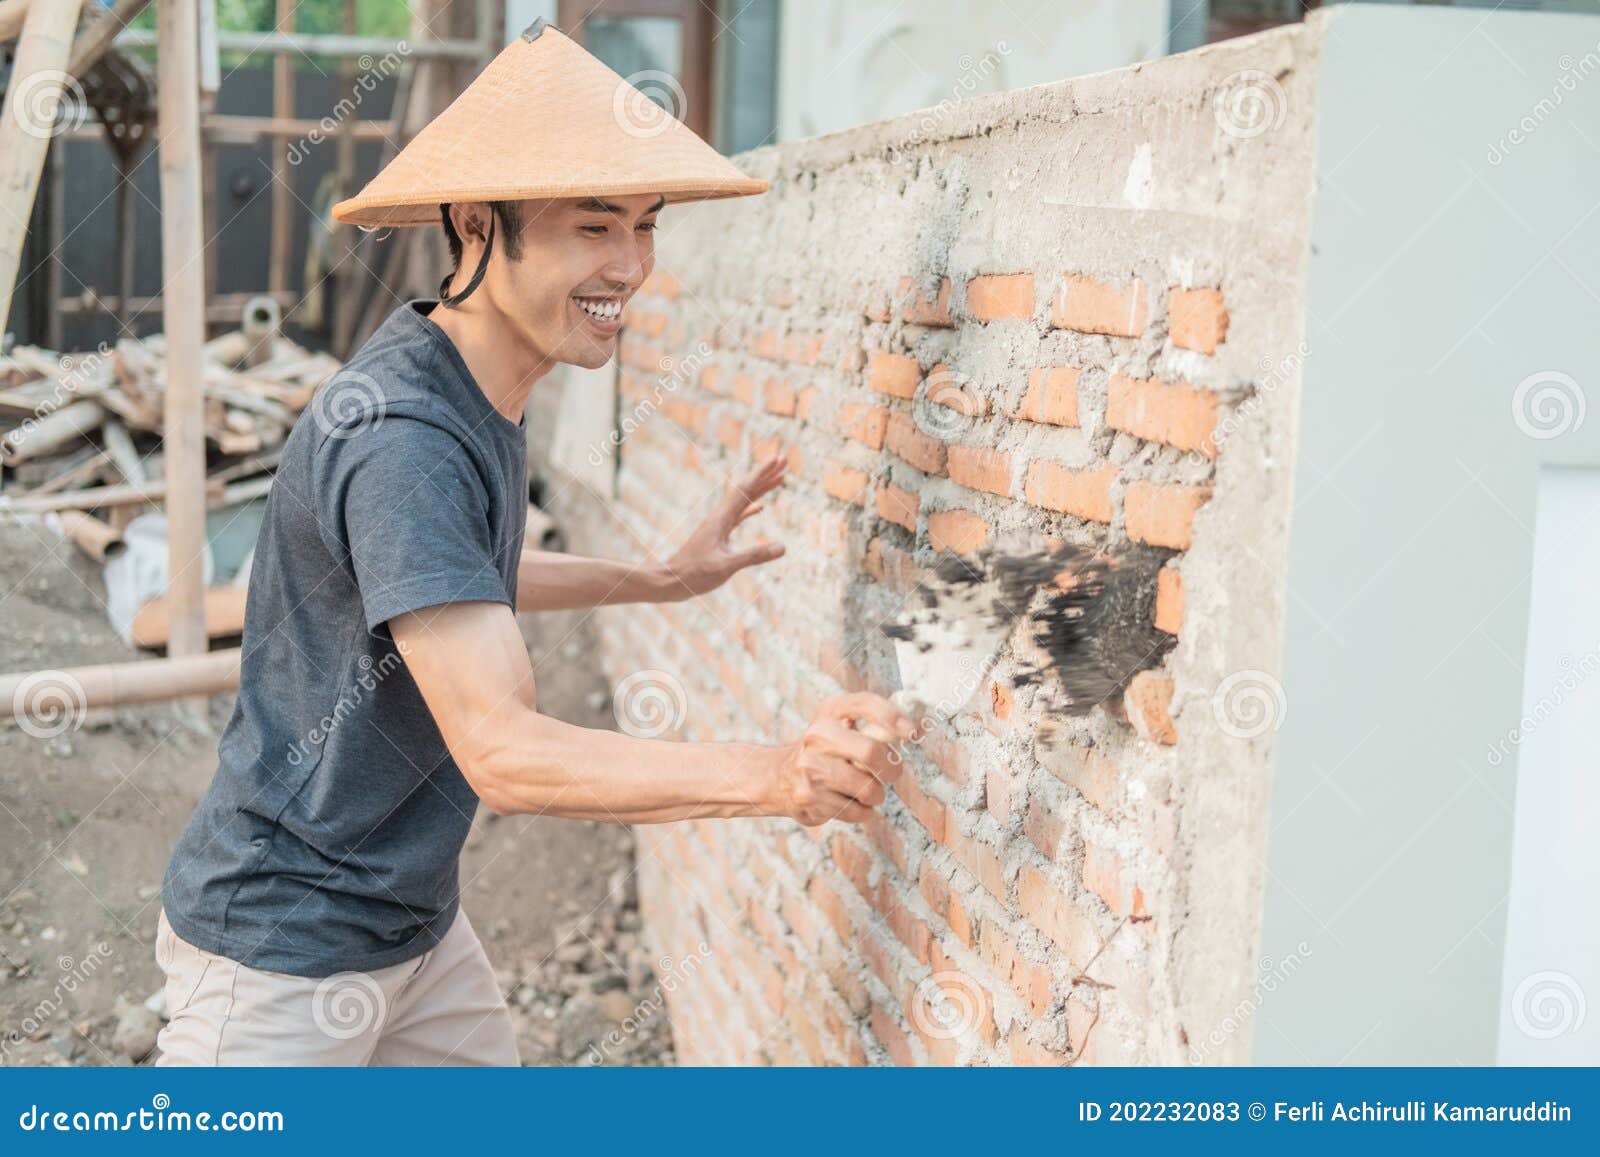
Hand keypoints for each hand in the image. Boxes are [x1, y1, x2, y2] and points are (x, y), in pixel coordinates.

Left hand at [661, 457, 786, 599]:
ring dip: (761, 488)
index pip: (746, 489)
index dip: (764, 473)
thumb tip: (783, 548)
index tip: (779, 459)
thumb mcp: (727, 566)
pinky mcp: (718, 534)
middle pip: (746, 489)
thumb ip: (754, 556)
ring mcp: (719, 524)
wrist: (671, 580)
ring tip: (779, 479)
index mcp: (721, 518)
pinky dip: (751, 508)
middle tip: (784, 461)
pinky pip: (739, 515)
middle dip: (766, 474)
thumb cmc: (695, 574)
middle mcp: (720, 516)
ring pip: (744, 500)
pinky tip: (761, 508)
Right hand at [765, 693, 919, 826]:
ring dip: (876, 795)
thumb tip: (919, 727)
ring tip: (866, 791)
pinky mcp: (809, 797)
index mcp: (829, 712)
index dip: (893, 717)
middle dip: (891, 769)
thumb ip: (875, 724)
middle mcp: (816, 735)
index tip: (913, 732)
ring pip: (867, 788)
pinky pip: (856, 811)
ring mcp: (810, 768)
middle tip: (891, 774)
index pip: (864, 704)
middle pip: (871, 752)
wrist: (778, 778)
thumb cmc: (823, 752)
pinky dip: (863, 811)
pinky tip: (850, 802)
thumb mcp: (840, 727)